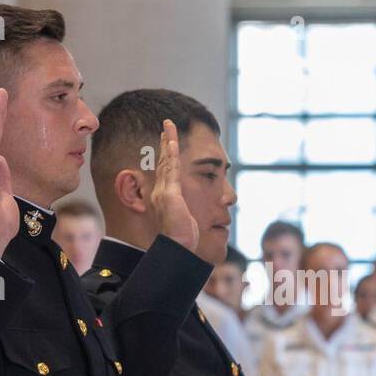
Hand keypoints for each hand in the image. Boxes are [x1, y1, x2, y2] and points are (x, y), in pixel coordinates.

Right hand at [150, 119, 198, 252]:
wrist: (177, 248)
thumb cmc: (183, 241)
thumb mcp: (190, 223)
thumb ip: (194, 214)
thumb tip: (215, 217)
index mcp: (165, 198)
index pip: (167, 172)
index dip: (167, 157)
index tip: (170, 143)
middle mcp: (160, 193)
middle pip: (163, 162)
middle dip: (165, 143)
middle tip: (167, 126)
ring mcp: (164, 193)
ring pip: (166, 162)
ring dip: (167, 142)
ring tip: (168, 126)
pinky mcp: (169, 194)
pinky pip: (170, 170)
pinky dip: (170, 154)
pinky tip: (172, 142)